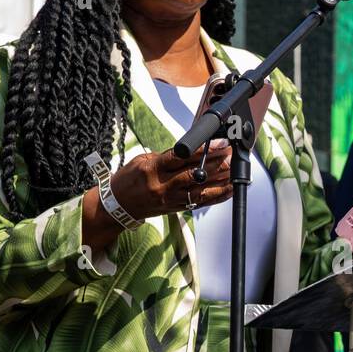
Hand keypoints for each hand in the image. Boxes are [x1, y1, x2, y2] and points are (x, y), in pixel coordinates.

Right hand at [113, 139, 232, 219]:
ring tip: (234, 171)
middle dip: (216, 163)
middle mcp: (162, 185)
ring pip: (200, 190)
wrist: (118, 205)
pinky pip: (200, 202)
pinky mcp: (175, 208)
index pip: (181, 156)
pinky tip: (228, 189)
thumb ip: (167, 156)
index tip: (218, 143)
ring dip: (220, 180)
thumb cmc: (129, 180)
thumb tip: (192, 150)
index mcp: (153, 168)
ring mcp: (170, 199)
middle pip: (195, 174)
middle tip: (230, 154)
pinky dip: (216, 196)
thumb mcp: (143, 160)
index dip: (203, 149)